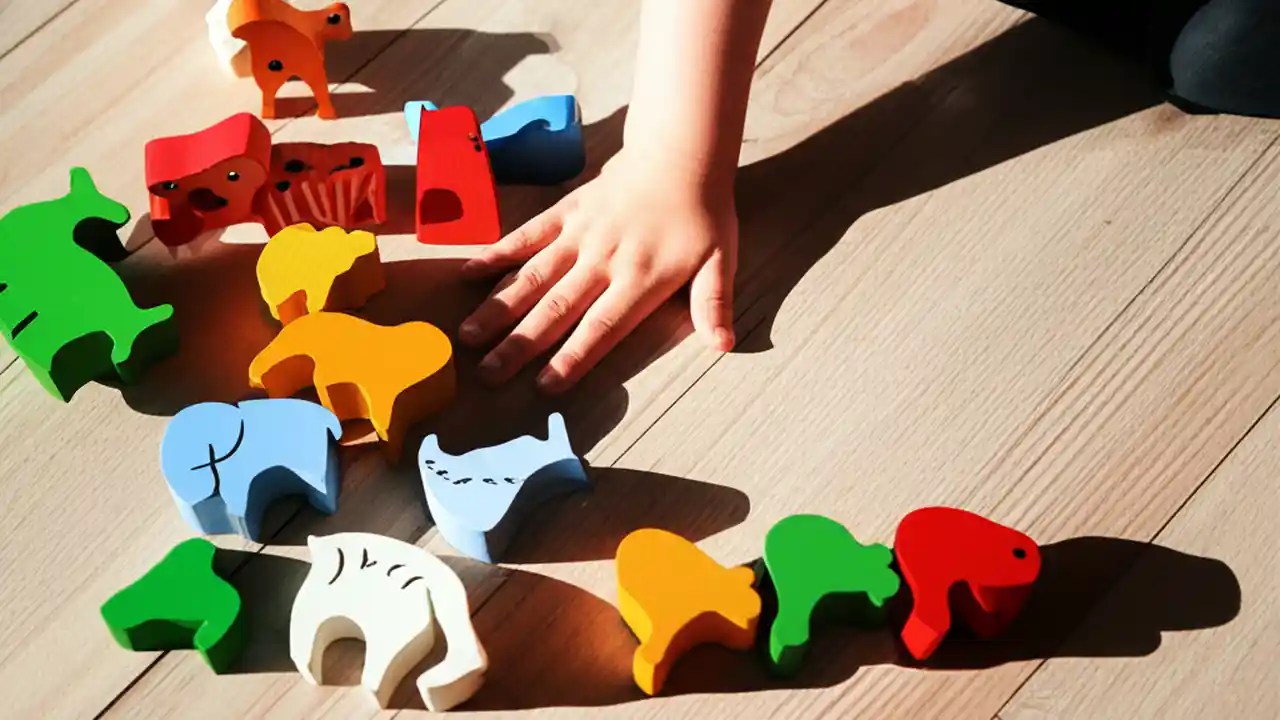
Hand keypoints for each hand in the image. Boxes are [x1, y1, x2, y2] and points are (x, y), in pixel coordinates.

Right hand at [457, 150, 738, 392]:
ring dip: (499, 308)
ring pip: (533, 277)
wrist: (681, 153)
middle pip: (557, 309)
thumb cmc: (702, 213)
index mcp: (640, 279)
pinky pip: (527, 235)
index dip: (573, 358)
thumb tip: (723, 345)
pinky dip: (497, 254)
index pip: (602, 327)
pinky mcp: (566, 213)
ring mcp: (580, 235)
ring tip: (468, 336)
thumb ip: (713, 304)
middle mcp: (603, 261)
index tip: (545, 386)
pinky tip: (468, 274)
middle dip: (520, 345)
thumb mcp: (721, 260)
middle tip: (487, 375)